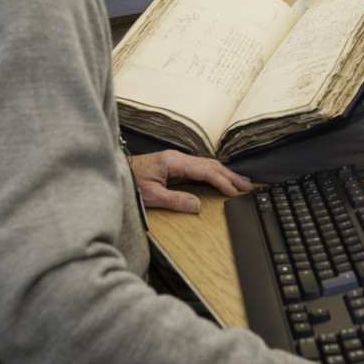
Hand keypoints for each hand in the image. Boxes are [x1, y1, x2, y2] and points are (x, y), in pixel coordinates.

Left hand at [128, 150, 251, 213]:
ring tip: (240, 182)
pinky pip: (200, 169)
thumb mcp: (151, 195)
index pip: (205, 171)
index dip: (222, 181)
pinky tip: (221, 179)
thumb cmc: (131, 181)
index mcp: (174, 162)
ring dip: (224, 174)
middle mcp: (178, 159)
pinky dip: (214, 174)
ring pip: (207, 165)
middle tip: (247, 186)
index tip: (234, 191)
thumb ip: (175, 200)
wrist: (117, 171)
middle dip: (230, 176)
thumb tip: (196, 205)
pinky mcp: (175, 166)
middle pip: (210, 165)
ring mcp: (177, 161)